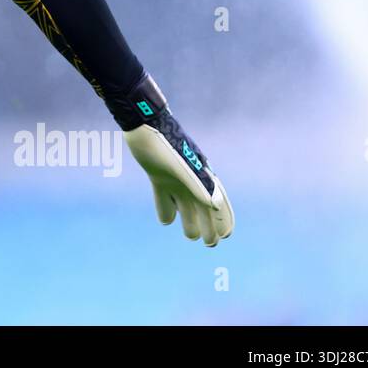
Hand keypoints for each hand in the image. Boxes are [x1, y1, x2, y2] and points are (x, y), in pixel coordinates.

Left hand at [124, 108, 234, 246]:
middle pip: (203, 206)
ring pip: (185, 204)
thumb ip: (197, 185)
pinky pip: (164, 196)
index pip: (218, 201)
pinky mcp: (157, 174)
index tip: (226, 236)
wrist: (141, 123)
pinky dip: (167, 208)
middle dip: (209, 225)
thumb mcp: (180, 166)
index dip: (224, 218)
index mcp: (200, 175)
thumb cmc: (163, 143)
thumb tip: (214, 205)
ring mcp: (174, 176)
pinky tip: (166, 221)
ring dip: (190, 220)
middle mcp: (189, 177)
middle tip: (210, 244)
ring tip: (191, 236)